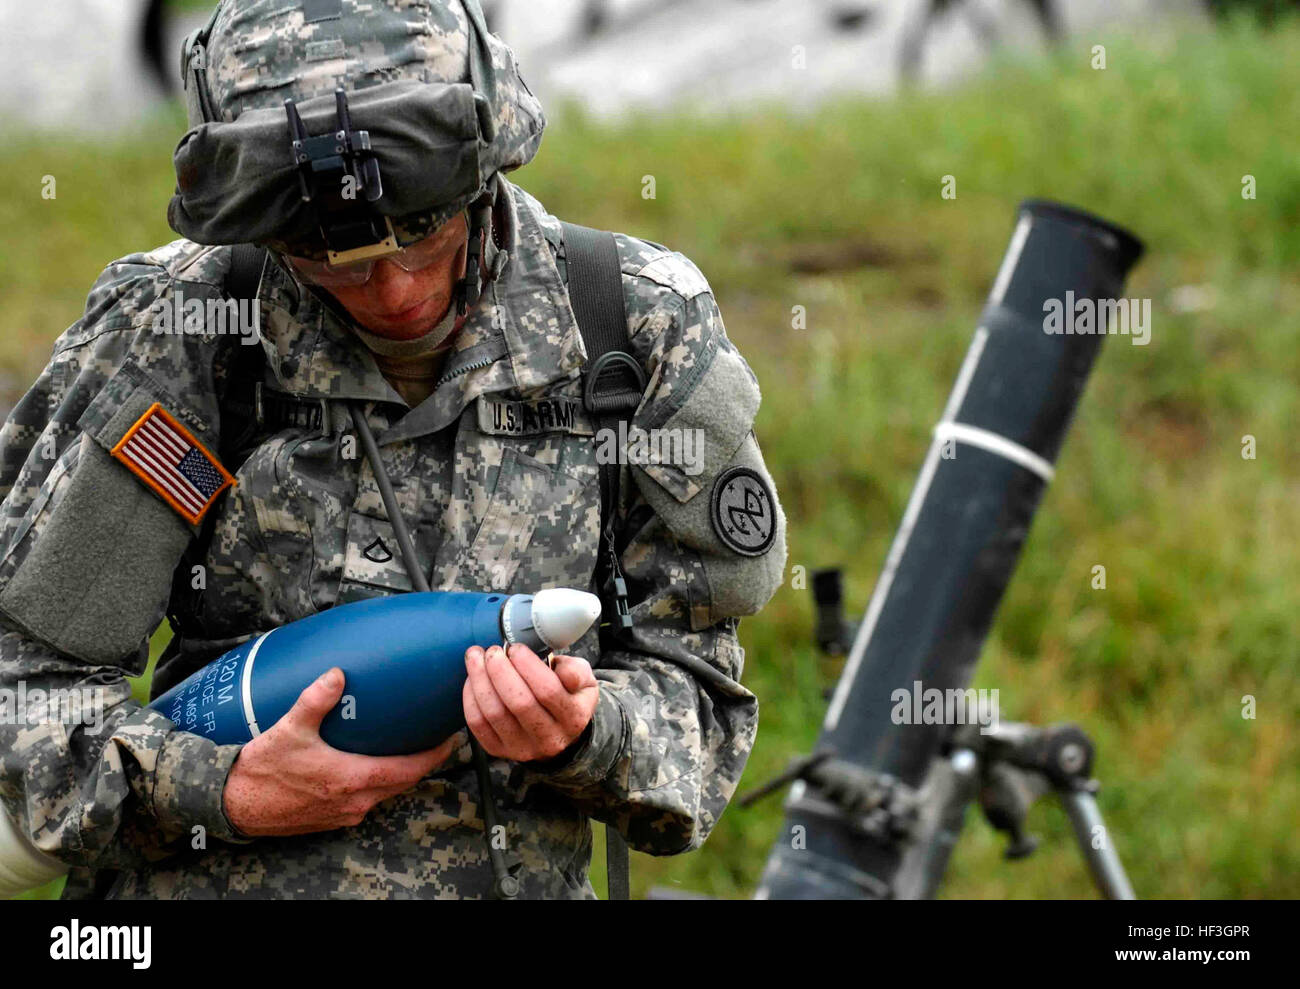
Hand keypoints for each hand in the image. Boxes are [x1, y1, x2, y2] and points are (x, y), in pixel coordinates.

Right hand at [223, 668, 458, 836]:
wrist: (235, 805)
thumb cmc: (262, 770)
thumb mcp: (289, 728)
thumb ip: (315, 700)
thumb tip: (337, 673)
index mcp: (352, 779)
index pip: (409, 769)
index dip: (434, 755)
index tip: (451, 739)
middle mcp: (355, 800)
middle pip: (404, 782)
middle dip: (424, 763)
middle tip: (437, 740)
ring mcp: (345, 813)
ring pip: (387, 792)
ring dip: (401, 774)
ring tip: (410, 748)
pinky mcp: (334, 818)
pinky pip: (368, 800)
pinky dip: (379, 783)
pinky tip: (373, 765)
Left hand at [462, 643, 599, 761]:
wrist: (556, 731)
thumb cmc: (567, 696)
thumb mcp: (583, 680)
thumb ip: (575, 672)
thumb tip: (558, 667)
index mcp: (574, 717)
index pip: (548, 690)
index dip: (527, 665)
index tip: (515, 648)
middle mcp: (550, 738)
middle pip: (519, 703)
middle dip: (499, 670)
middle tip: (491, 650)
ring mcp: (523, 748)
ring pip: (494, 713)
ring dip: (480, 680)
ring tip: (476, 658)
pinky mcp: (499, 750)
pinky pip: (477, 724)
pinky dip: (470, 697)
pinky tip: (472, 679)